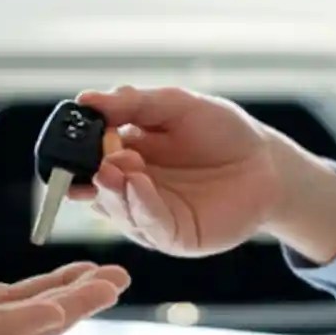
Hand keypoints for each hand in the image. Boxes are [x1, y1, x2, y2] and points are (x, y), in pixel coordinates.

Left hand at [0, 225, 128, 334]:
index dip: (54, 289)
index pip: (9, 306)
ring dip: (62, 312)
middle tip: (118, 279)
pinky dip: (19, 321)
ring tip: (104, 288)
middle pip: (23, 325)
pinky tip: (54, 307)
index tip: (93, 270)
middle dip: (73, 303)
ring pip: (11, 333)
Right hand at [69, 86, 335, 261]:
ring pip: (118, 210)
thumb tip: (86, 98)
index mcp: (124, 156)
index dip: (75, 153)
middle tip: (95, 160)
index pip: (87, 159)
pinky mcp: (174, 236)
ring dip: (112, 191)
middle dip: (91, 176)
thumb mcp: (176, 105)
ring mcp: (150, 215)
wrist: (267, 162)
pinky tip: (136, 184)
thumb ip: (133, 103)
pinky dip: (139, 205)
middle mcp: (131, 188)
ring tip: (111, 169)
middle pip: (96, 189)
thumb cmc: (222, 130)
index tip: (68, 142)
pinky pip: (150, 225)